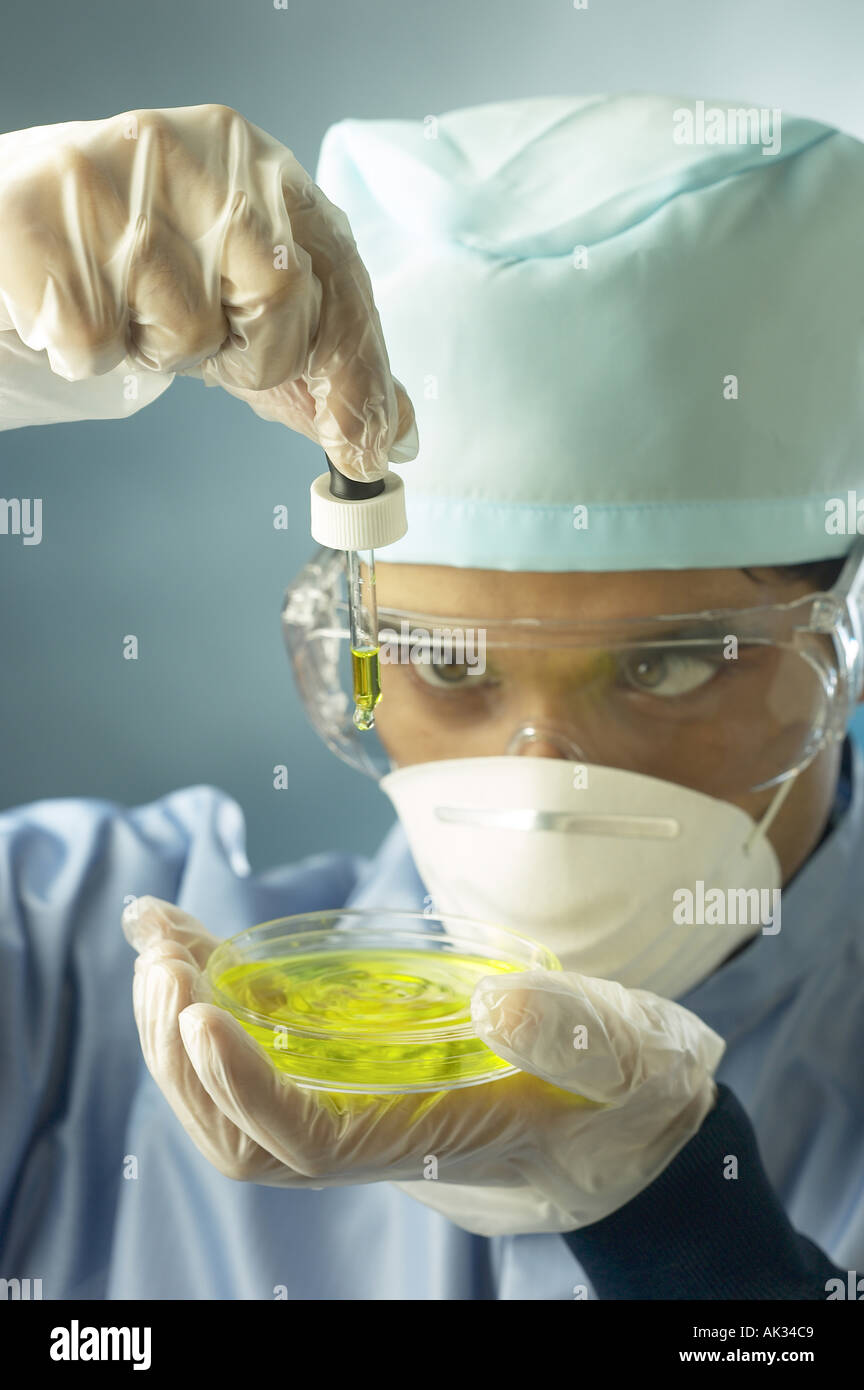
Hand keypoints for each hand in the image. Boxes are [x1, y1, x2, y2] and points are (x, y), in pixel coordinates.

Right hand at [0, 105, 415, 474]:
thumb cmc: (144, 267)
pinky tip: (80, 304)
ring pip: (187, 331)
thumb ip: (321, 362)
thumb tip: (394, 437)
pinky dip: (91, 353)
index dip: (358, 364)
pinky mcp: (43, 222)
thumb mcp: (242, 302)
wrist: (23, 227)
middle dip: (249, 353)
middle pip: (279, 300)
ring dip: (161, 349)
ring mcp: (119, 180)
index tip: (369, 446)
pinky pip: (100, 345)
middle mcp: (200, 156)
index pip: (339, 270)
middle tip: (205, 339)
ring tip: (130, 307)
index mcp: (262, 168)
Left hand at [124, 896, 723, 1236]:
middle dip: (180, 1051)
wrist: (615, 1109)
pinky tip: (174, 935)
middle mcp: (367, 1133)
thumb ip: (574, 1037)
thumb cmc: (621, 1089)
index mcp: (423, 1139)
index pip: (306, 1143)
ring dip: (173, 1022)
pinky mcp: (340, 1059)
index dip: (242, 1090)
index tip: (199, 1017)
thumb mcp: (622, 1059)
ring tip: (154, 938)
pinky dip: (203, 987)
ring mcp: (345, 1098)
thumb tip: (501, 1003)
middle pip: (237, 1131)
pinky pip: (252, 1040)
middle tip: (162, 957)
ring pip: (227, 1096)